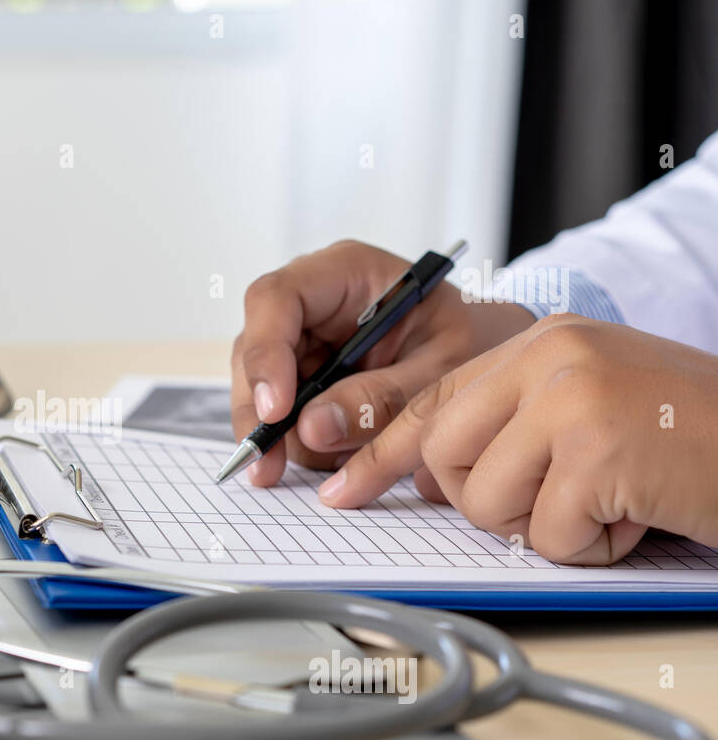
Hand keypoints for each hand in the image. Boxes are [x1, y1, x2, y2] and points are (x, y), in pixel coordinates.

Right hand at [232, 240, 535, 485]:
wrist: (487, 355)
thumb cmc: (473, 343)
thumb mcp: (441, 369)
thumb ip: (381, 398)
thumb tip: (310, 429)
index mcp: (345, 273)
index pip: (276, 298)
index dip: (265, 353)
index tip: (276, 410)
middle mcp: (311, 304)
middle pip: (253, 350)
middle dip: (258, 412)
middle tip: (266, 466)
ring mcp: (302, 342)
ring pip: (259, 389)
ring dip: (282, 435)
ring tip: (332, 461)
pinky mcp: (303, 379)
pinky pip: (282, 415)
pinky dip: (297, 445)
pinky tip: (330, 459)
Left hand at [319, 314, 717, 563]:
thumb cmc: (689, 440)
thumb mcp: (591, 407)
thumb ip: (512, 422)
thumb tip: (427, 472)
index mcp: (541, 343)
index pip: (433, 400)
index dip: (380, 451)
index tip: (342, 490)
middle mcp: (551, 356)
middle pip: (443, 457)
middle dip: (484, 502)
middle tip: (557, 499)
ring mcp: (574, 398)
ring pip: (485, 503)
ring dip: (545, 528)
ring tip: (610, 502)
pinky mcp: (599, 451)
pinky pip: (546, 536)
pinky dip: (591, 549)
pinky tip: (637, 517)